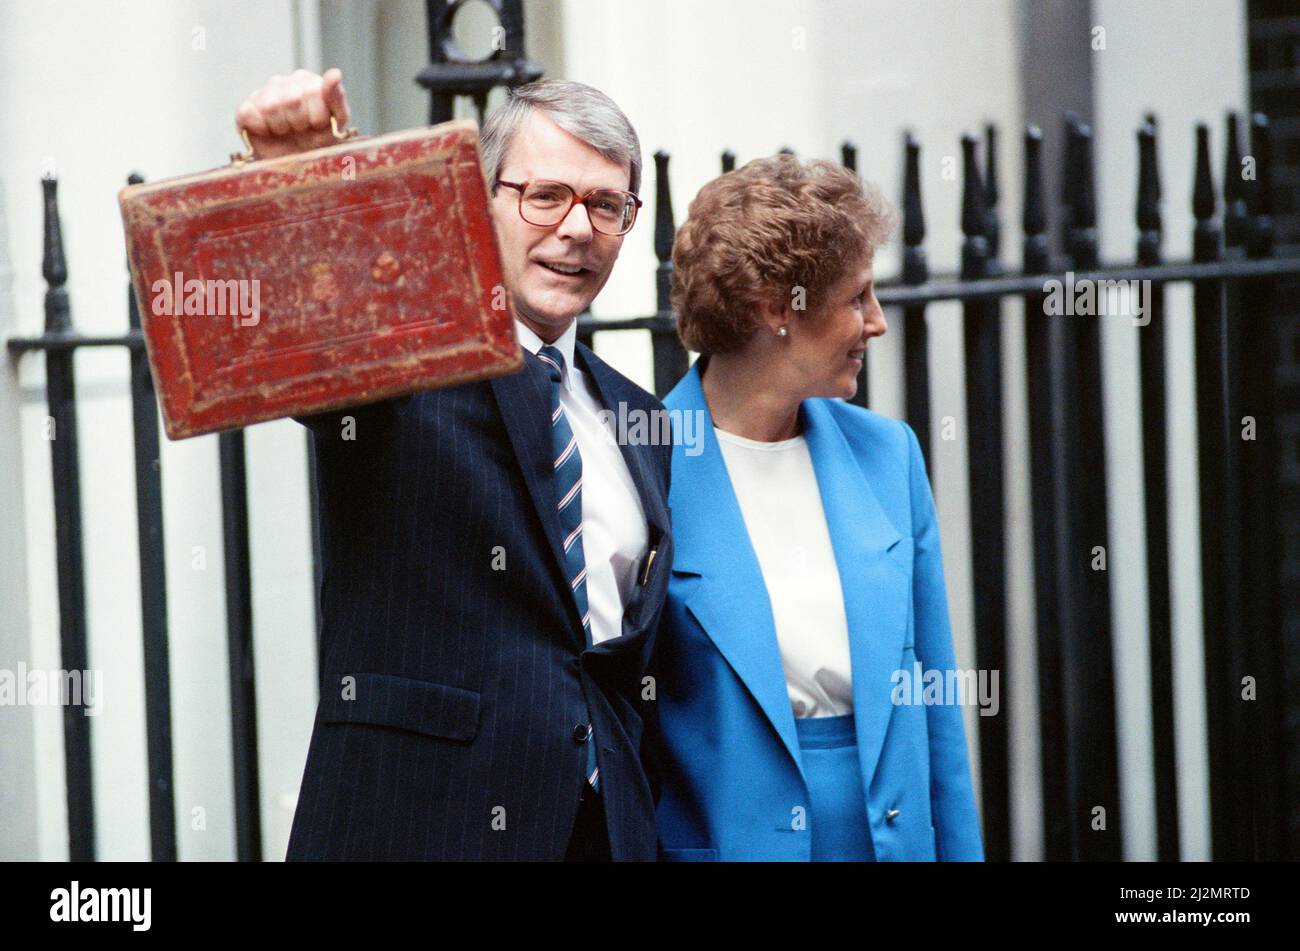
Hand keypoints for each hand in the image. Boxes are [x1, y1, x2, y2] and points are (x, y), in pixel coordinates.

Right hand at [235, 67, 350, 159]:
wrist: (297, 169)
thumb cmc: (318, 144)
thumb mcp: (336, 123)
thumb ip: (337, 97)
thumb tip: (335, 73)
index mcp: (306, 81)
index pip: (312, 90)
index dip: (317, 116)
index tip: (317, 125)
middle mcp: (282, 82)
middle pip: (291, 97)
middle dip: (299, 122)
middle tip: (300, 131)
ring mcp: (262, 94)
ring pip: (271, 106)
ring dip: (281, 127)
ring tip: (286, 133)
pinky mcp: (245, 110)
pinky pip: (250, 114)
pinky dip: (262, 129)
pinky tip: (269, 133)